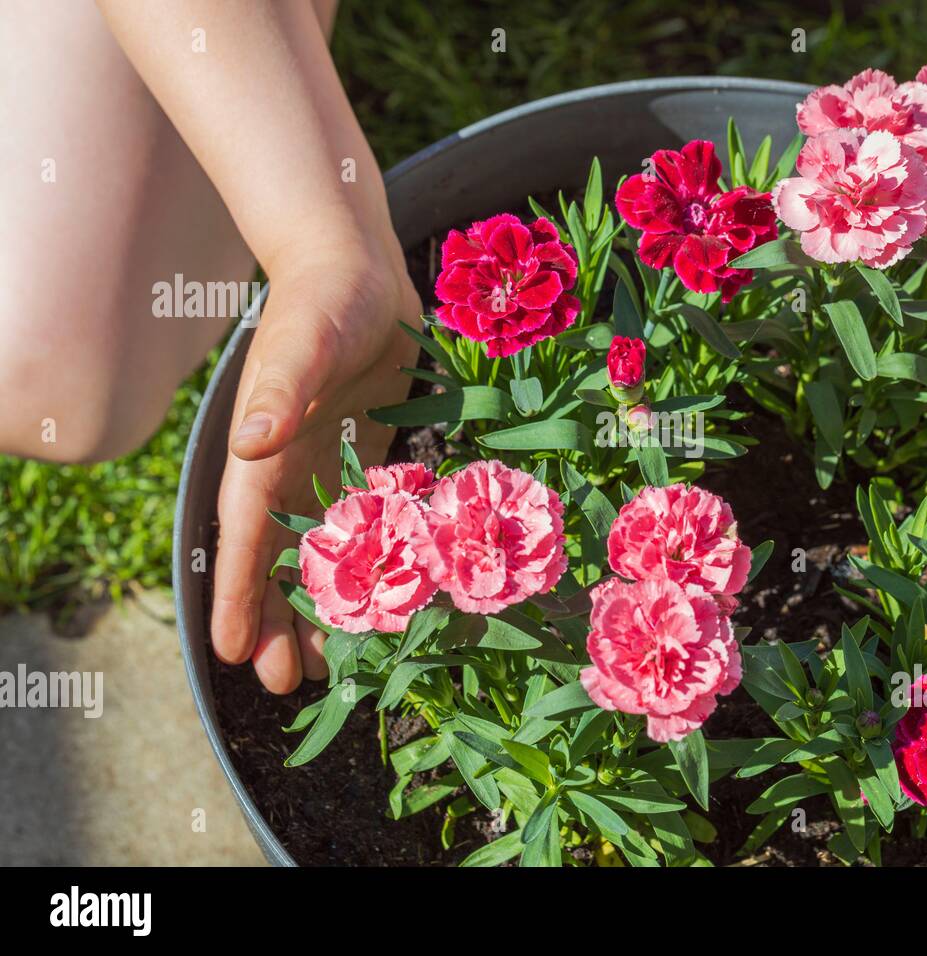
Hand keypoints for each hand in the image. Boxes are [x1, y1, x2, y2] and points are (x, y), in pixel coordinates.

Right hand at [210, 242, 419, 692]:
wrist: (358, 268)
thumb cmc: (326, 300)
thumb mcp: (307, 340)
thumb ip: (282, 389)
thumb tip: (250, 442)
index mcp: (261, 453)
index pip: (242, 538)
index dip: (239, 596)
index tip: (233, 654)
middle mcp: (286, 469)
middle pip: (277, 560)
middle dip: (280, 620)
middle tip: (289, 683)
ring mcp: (324, 465)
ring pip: (318, 552)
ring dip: (322, 605)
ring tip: (333, 662)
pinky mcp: (363, 457)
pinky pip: (360, 523)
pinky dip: (366, 564)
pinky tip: (384, 597)